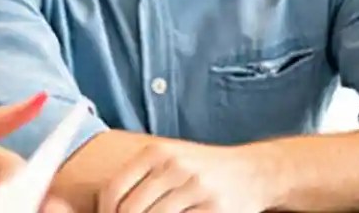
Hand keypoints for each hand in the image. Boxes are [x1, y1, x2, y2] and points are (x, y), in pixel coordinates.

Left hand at [97, 140, 268, 212]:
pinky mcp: (215, 208)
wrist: (253, 171)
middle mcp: (173, 167)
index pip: (113, 190)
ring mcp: (195, 187)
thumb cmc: (203, 168)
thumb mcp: (168, 159)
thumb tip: (107, 204)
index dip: (105, 212)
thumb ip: (139, 176)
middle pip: (130, 209)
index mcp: (155, 152)